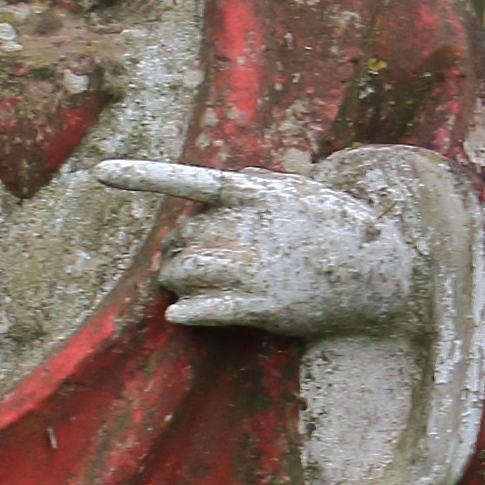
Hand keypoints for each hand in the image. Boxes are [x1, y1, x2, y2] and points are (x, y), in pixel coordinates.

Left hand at [92, 158, 418, 340]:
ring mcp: (254, 270)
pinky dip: (184, 312)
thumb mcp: (305, 192)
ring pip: (182, 272)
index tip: (100, 171)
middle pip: (181, 236)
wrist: (384, 275)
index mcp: (257, 195)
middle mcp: (250, 230)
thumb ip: (263, 183)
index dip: (141, 176)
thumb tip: (232, 182)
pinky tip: (179, 313)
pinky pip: (203, 311)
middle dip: (178, 247)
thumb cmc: (341, 227)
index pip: (189, 179)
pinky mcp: (261, 307)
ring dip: (175, 277)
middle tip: (189, 257)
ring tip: (184, 282)